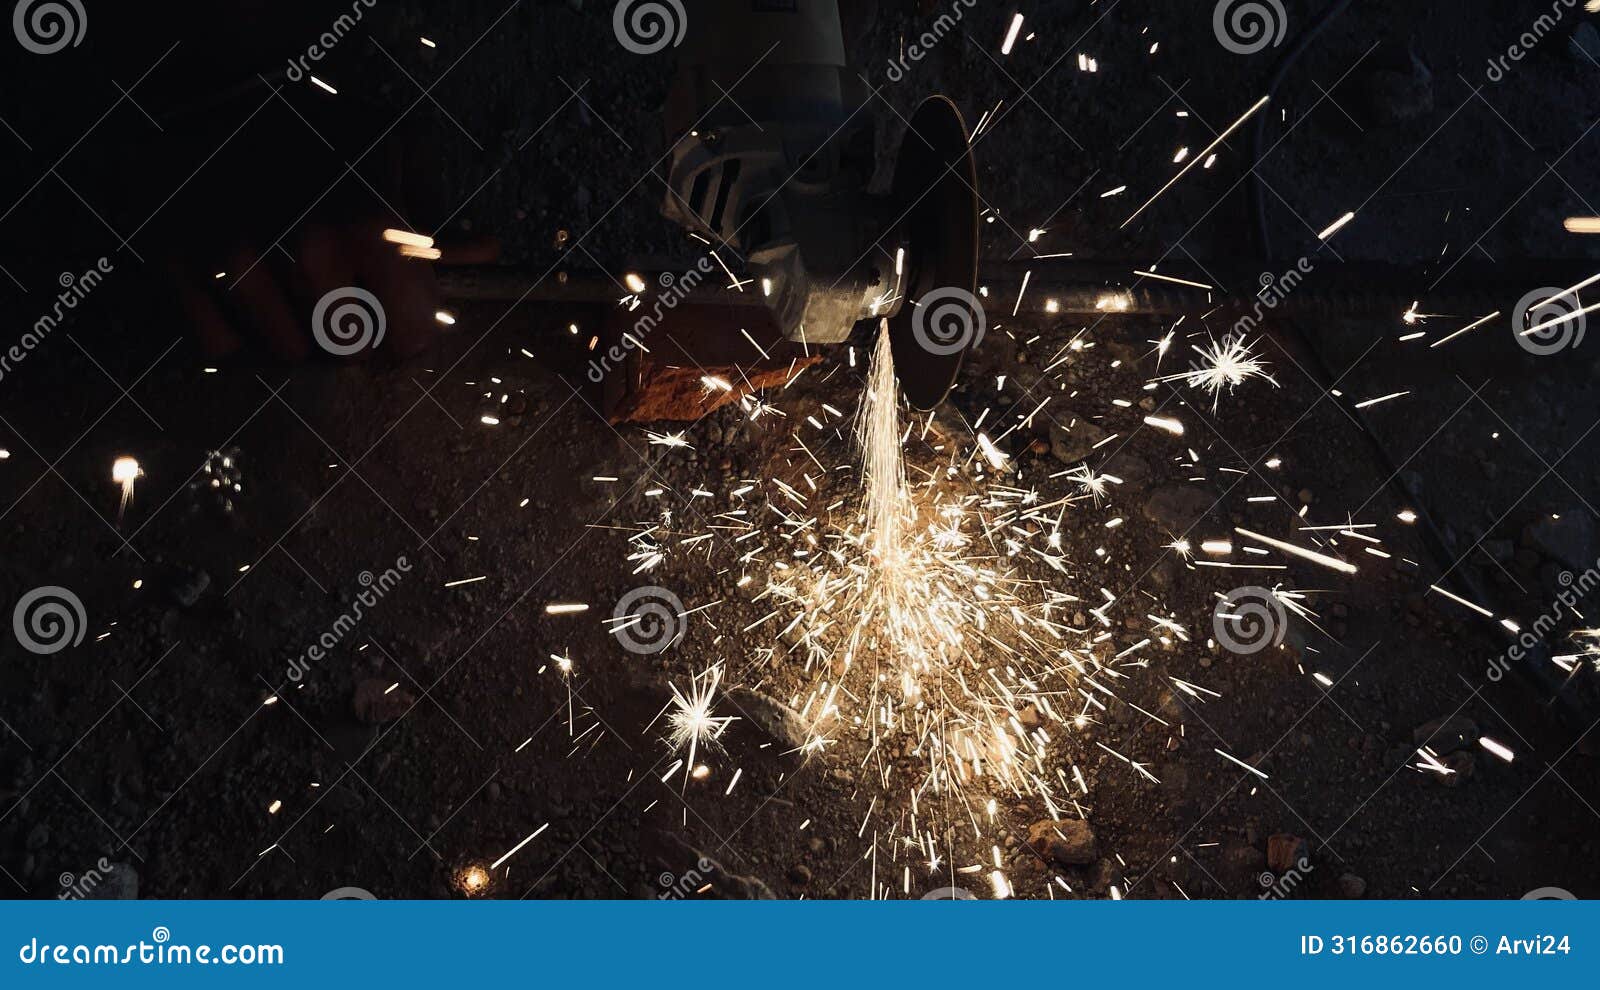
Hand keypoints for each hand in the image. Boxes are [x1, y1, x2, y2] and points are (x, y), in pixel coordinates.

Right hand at [143, 86, 496, 360]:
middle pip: (345, 354)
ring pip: (284, 356)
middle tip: (348, 312)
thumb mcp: (400, 146)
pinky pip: (221, 349)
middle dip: (353, 339)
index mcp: (370, 227)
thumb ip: (440, 208)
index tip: (399, 336)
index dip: (408, 345)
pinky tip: (250, 307)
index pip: (408, 342)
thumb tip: (484, 251)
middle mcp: (305, 250)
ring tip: (298, 301)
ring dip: (296, 341)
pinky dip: (238, 340)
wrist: (224, 84)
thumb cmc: (324, 121)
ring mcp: (237, 259)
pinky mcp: (180, 264)